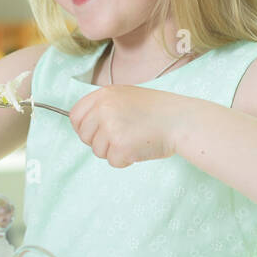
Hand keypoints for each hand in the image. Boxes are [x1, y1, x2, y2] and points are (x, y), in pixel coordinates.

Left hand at [68, 85, 187, 167]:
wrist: (181, 120)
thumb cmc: (158, 111)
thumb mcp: (126, 97)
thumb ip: (105, 107)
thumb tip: (83, 125)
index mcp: (104, 95)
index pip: (75, 115)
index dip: (83, 127)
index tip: (94, 133)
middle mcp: (104, 109)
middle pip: (84, 136)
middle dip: (99, 142)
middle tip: (121, 138)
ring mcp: (111, 127)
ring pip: (97, 151)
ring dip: (114, 151)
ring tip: (134, 140)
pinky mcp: (120, 146)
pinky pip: (113, 161)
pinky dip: (125, 160)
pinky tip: (139, 149)